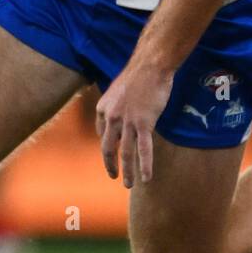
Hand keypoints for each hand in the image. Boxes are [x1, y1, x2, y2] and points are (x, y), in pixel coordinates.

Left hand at [95, 59, 173, 187]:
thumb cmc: (136, 78)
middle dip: (110, 165)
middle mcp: (110, 118)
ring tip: (128, 185)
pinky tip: (145, 178)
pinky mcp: (143, 124)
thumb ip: (114, 109)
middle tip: (114, 176)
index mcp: (102, 109)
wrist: (149, 67)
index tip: (114, 154)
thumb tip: (117, 123)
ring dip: (127, 171)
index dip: (108, 146)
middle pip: (108, 148)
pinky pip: (144, 150)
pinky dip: (144, 166)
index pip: (102, 134)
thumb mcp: (117, 93)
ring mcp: (126, 122)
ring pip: (126, 153)